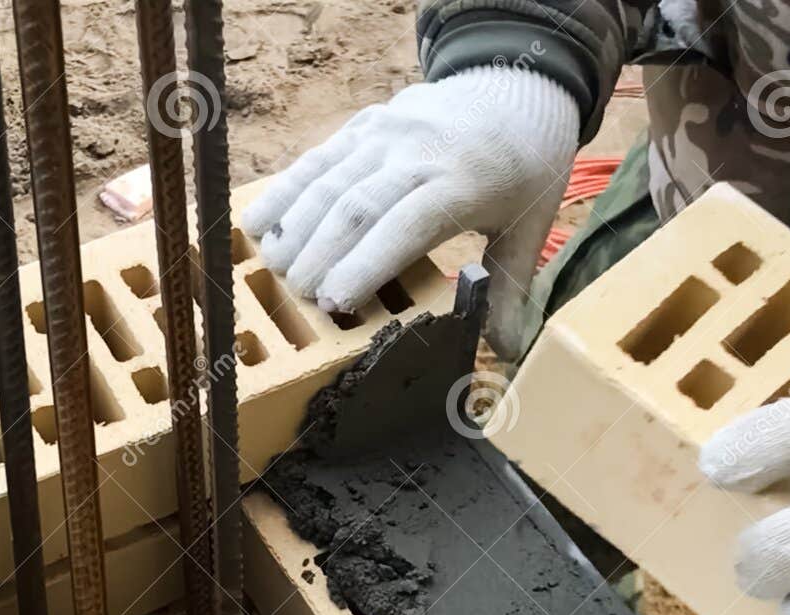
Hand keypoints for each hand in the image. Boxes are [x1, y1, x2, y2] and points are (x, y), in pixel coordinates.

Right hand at [240, 66, 578, 359]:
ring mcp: (387, 132)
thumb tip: (507, 354)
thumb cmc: (524, 166)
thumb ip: (511, 288)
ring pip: (329, 179)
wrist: (515, 85)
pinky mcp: (365, 123)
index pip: (405, 225)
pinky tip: (258, 223)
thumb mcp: (531, 225)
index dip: (365, 265)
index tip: (334, 301)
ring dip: (295, 225)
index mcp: (463, 182)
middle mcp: (417, 152)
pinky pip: (318, 157)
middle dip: (321, 253)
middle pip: (356, 205)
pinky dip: (286, 190)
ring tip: (274, 267)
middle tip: (298, 295)